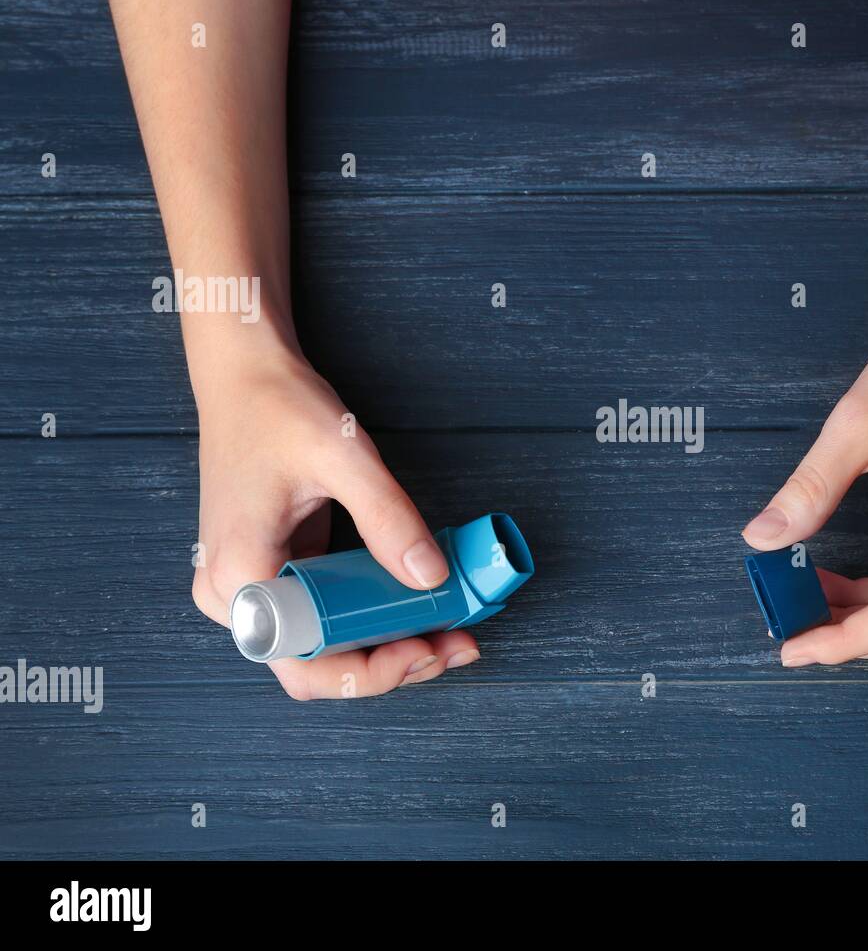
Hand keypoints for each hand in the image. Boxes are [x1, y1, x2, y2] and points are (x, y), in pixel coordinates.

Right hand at [190, 353, 479, 698]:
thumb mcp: (344, 457)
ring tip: (447, 631)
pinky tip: (415, 609)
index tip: (427, 647)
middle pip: (316, 667)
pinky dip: (369, 619)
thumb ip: (387, 518)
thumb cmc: (276, 407)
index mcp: (239, 575)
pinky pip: (322, 617)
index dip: (372, 672)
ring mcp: (250, 588)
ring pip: (321, 649)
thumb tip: (431, 576)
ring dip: (384, 646)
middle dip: (389, 665)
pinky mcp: (272, 575)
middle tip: (454, 644)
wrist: (244, 376)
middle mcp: (234, 595)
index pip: (306, 663)